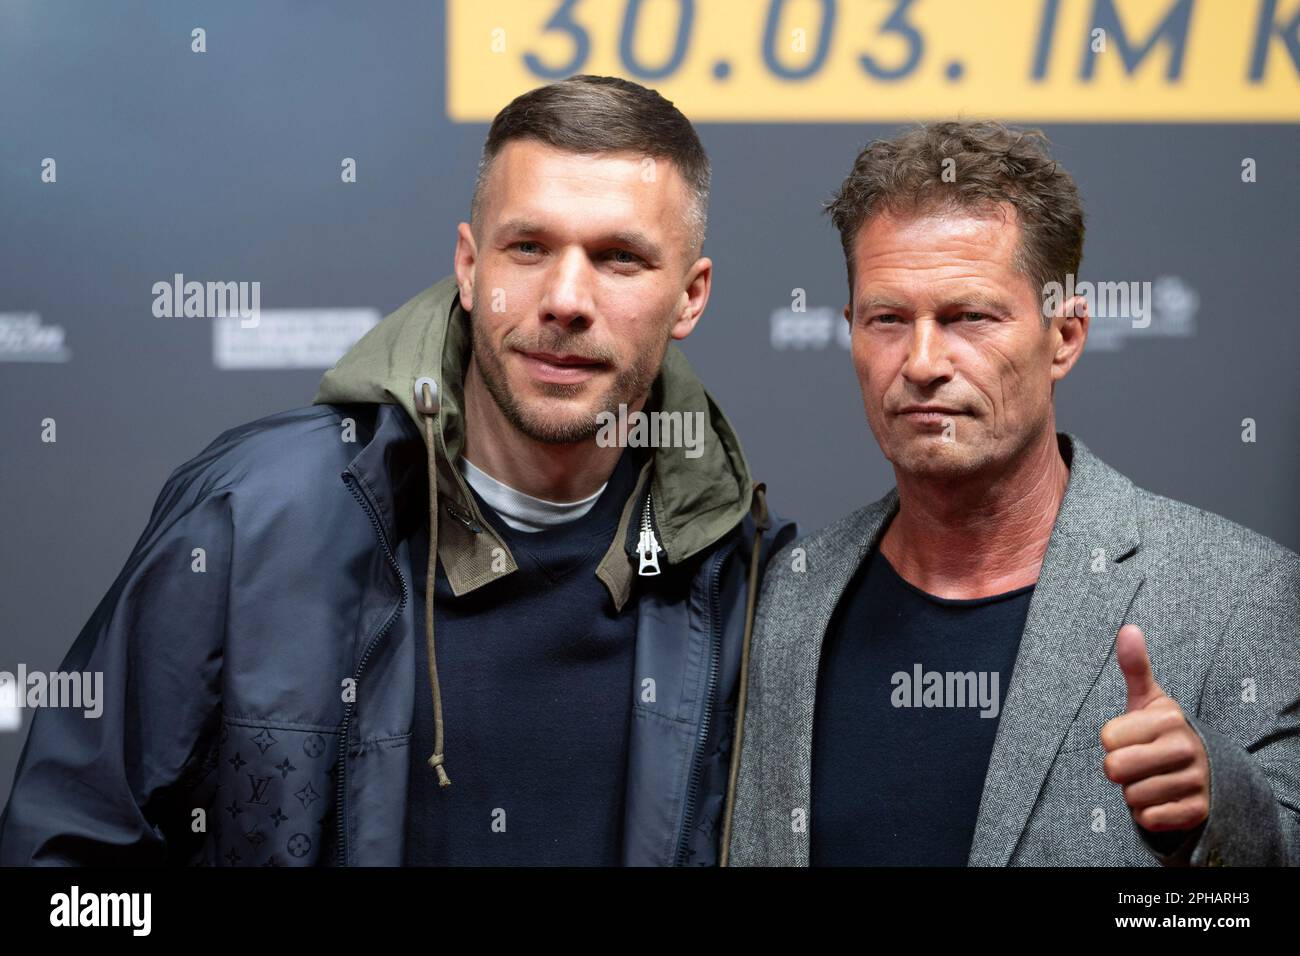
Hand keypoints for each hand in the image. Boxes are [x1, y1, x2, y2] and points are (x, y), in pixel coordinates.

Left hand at [1100, 624, 1209, 832]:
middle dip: (1118, 770)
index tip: (1132, 738)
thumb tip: (1128, 628)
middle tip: (1137, 763)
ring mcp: (1196, 780)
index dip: (1112, 742)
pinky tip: (1161, 800)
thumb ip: (1135, 666)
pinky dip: (1147, 815)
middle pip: (1115, 768)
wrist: (1204, 771)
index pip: (1107, 738)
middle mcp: (1186, 747)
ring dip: (1134, 793)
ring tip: (1151, 779)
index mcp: (1168, 718)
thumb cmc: (1160, 731)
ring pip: (1132, 796)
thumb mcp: (1148, 699)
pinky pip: (1150, 819)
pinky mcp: (1198, 811)